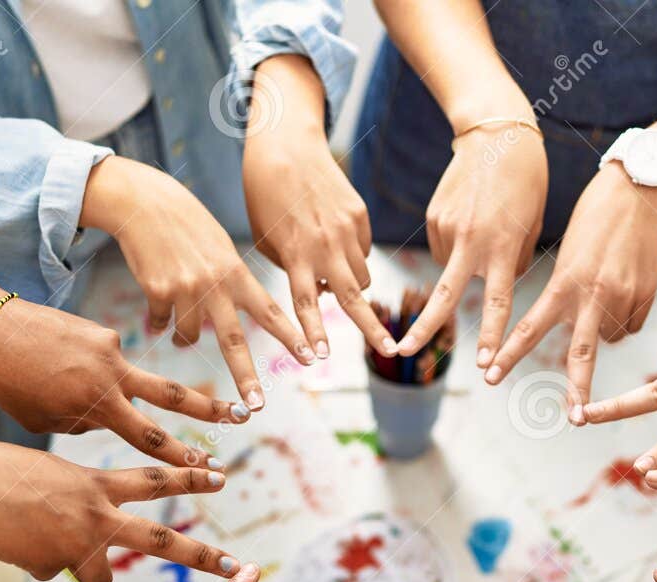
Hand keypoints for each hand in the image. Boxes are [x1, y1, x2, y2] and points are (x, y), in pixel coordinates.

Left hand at [0, 298, 241, 468]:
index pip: (148, 435)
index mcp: (95, 403)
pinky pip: (105, 360)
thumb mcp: (43, 420)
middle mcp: (110, 374)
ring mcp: (109, 348)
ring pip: (141, 377)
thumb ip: (82, 423)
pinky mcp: (99, 331)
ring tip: (193, 397)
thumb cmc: (9, 383)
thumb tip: (107, 419)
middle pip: (172, 396)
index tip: (207, 466)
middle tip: (241, 415)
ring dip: (164, 390)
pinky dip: (90, 370)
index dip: (180, 454)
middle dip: (208, 409)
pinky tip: (60, 365)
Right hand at [0, 441, 235, 581]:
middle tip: (234, 566)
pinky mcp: (56, 563)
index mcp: (97, 482)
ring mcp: (78, 540)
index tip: (220, 476)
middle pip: (160, 539)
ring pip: (103, 576)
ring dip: (88, 573)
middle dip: (200, 555)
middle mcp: (97, 510)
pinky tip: (13, 545)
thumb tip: (75, 556)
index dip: (190, 478)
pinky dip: (34, 564)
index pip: (157, 479)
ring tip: (58, 554)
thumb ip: (75, 509)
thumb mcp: (51, 481)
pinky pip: (52, 574)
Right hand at [82, 156, 312, 409]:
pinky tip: (157, 297)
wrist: (145, 203)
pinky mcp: (158, 291)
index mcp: (237, 274)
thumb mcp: (220, 248)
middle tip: (255, 407)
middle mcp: (216, 285)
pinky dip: (160, 317)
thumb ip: (230, 283)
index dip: (292, 337)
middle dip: (246, 377)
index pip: (271, 312)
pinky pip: (162, 321)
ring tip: (178, 328)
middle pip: (234, 341)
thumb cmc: (188, 226)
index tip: (312, 358)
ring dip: (184, 337)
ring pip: (188, 335)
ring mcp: (187, 289)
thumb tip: (220, 326)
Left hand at [243, 55, 392, 358]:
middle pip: (353, 296)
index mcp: (295, 253)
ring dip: (352, 287)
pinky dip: (352, 258)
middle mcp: (325, 244)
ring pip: (362, 276)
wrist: (284, 147)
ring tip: (332, 276)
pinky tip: (334, 240)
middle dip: (371, 327)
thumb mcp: (268, 241)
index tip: (319, 358)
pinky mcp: (360, 215)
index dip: (312, 333)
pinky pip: (363, 251)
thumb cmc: (266, 199)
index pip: (304, 303)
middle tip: (390, 349)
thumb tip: (323, 292)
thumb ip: (294, 271)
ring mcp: (347, 229)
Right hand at [396, 125, 546, 366]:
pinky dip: (456, 245)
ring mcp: (447, 228)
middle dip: (424, 328)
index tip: (485, 366)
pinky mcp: (433, 217)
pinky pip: (443, 247)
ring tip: (485, 226)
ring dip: (463, 265)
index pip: (498, 303)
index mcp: (502, 246)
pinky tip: (469, 219)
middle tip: (402, 351)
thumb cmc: (526, 181)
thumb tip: (493, 284)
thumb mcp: (531, 224)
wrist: (498, 132)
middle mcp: (471, 241)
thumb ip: (512, 260)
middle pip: (444, 296)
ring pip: (451, 268)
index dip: (493, 338)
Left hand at [484, 164, 656, 419]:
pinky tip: (628, 285)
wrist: (640, 187)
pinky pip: (633, 323)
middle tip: (575, 420)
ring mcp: (625, 297)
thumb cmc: (595, 215)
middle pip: (581, 354)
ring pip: (610, 338)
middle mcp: (594, 295)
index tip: (490, 376)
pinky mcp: (648, 295)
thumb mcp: (569, 254)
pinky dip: (627, 314)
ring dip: (604, 328)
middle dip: (577, 390)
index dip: (508, 354)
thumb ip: (569, 293)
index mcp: (564, 283)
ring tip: (607, 290)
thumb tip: (588, 332)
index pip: (530, 327)